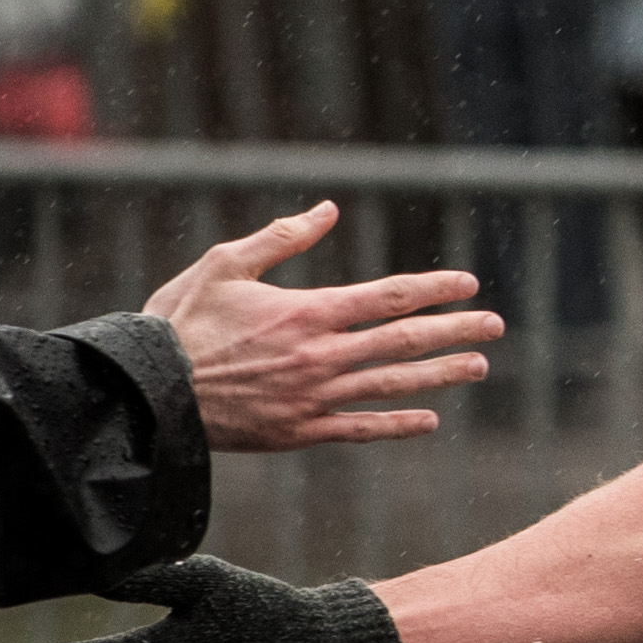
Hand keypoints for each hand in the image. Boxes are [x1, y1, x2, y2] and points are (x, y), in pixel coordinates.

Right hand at [144, 203, 503, 450]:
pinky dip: (397, 425)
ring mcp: (314, 398)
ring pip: (392, 384)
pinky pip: (360, 429)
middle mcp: (321, 356)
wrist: (147, 395)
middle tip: (495, 325)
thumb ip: (282, 238)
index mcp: (307, 312)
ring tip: (478, 366)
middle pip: (404, 340)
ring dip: (440, 375)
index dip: (435, 289)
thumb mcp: (225, 265)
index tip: (469, 284)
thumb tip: (328, 210)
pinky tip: (429, 420)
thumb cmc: (179, 323)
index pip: (389, 297)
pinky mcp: (299, 432)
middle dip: (455, 330)